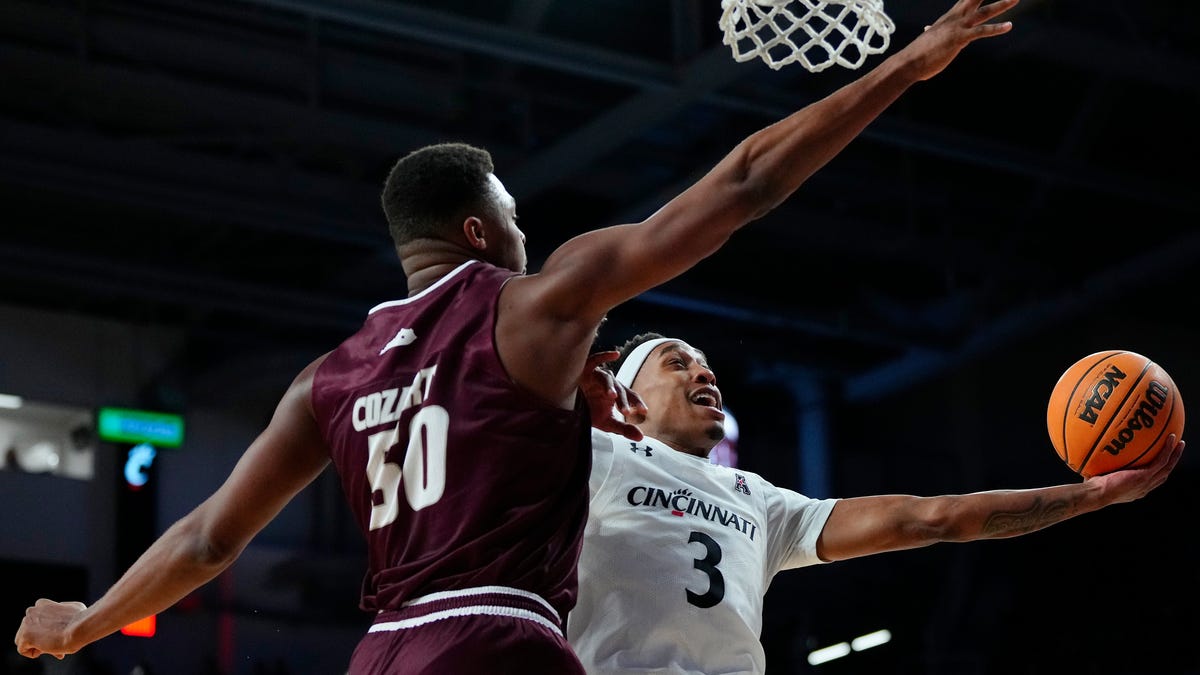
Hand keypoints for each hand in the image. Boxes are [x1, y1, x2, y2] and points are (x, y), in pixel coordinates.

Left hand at [14, 599, 87, 659]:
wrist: (78, 629)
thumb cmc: (81, 619)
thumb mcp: (73, 608)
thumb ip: (62, 611)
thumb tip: (61, 616)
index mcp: (42, 604)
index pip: (36, 620)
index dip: (46, 630)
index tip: (58, 635)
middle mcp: (31, 611)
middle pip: (29, 630)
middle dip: (40, 638)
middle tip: (55, 643)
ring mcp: (26, 623)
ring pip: (22, 639)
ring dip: (35, 645)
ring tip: (51, 646)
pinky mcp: (25, 636)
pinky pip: (22, 649)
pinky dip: (33, 653)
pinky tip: (46, 649)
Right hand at [579, 351, 646, 440]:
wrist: (568, 408)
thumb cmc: (589, 411)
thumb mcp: (608, 423)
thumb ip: (624, 429)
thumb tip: (641, 438)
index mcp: (616, 394)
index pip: (630, 395)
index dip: (637, 402)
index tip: (643, 411)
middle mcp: (609, 383)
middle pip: (619, 388)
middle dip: (622, 401)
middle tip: (624, 412)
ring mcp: (597, 376)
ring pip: (606, 378)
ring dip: (609, 386)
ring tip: (611, 396)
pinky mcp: (585, 370)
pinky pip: (595, 360)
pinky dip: (604, 357)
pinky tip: (615, 354)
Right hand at [905, 0, 1019, 80]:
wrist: (909, 63)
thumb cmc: (918, 54)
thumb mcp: (928, 39)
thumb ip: (932, 32)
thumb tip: (928, 28)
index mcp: (949, 18)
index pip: (966, 0)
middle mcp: (955, 18)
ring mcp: (957, 28)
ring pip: (984, 12)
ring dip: (1002, 4)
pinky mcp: (959, 39)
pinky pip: (981, 32)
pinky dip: (996, 29)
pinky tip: (1009, 26)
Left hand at [1087, 434, 1184, 503]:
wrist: (1095, 494)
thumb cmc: (1090, 489)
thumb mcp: (1097, 477)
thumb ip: (1099, 468)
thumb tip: (1089, 455)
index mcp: (1135, 489)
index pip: (1150, 480)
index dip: (1157, 471)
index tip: (1159, 461)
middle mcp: (1144, 488)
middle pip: (1163, 474)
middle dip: (1171, 462)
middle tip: (1175, 450)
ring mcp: (1146, 483)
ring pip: (1167, 467)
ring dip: (1175, 454)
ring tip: (1179, 442)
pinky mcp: (1145, 476)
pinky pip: (1161, 460)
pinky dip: (1168, 450)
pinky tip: (1171, 438)